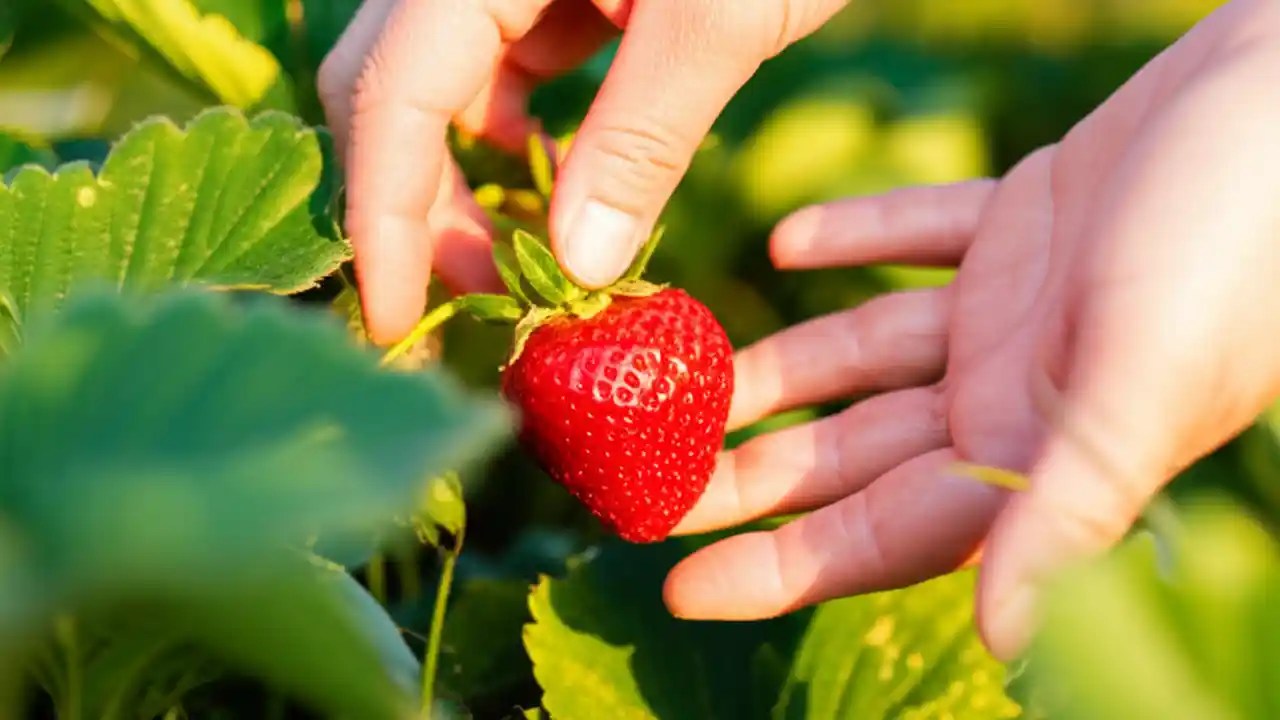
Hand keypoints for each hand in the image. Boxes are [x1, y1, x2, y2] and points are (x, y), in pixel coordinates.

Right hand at [318, 0, 849, 343]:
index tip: (393, 327)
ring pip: (446, 84)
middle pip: (393, 91)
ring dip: (469, 178)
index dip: (382, 224)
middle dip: (419, 206)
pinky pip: (508, 64)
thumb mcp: (720, 17)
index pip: (388, 99)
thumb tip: (576, 268)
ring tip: (524, 260)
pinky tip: (559, 180)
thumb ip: (640, 140)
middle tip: (479, 300)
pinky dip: (521, 134)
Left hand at [661, 0, 1279, 658]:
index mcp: (1039, 445)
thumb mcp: (1146, 378)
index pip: (882, 531)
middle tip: (637, 483)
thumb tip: (1000, 637)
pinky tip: (785, 242)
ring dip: (774, 364)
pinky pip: (920, 239)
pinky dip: (857, 242)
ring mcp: (1020, 307)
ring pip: (867, 351)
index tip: (674, 583)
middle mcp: (1020, 389)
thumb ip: (1068, 506)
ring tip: (675, 371)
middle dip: (746, 472)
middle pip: (851, 451)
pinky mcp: (1030, 222)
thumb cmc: (1241, 236)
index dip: (780, 567)